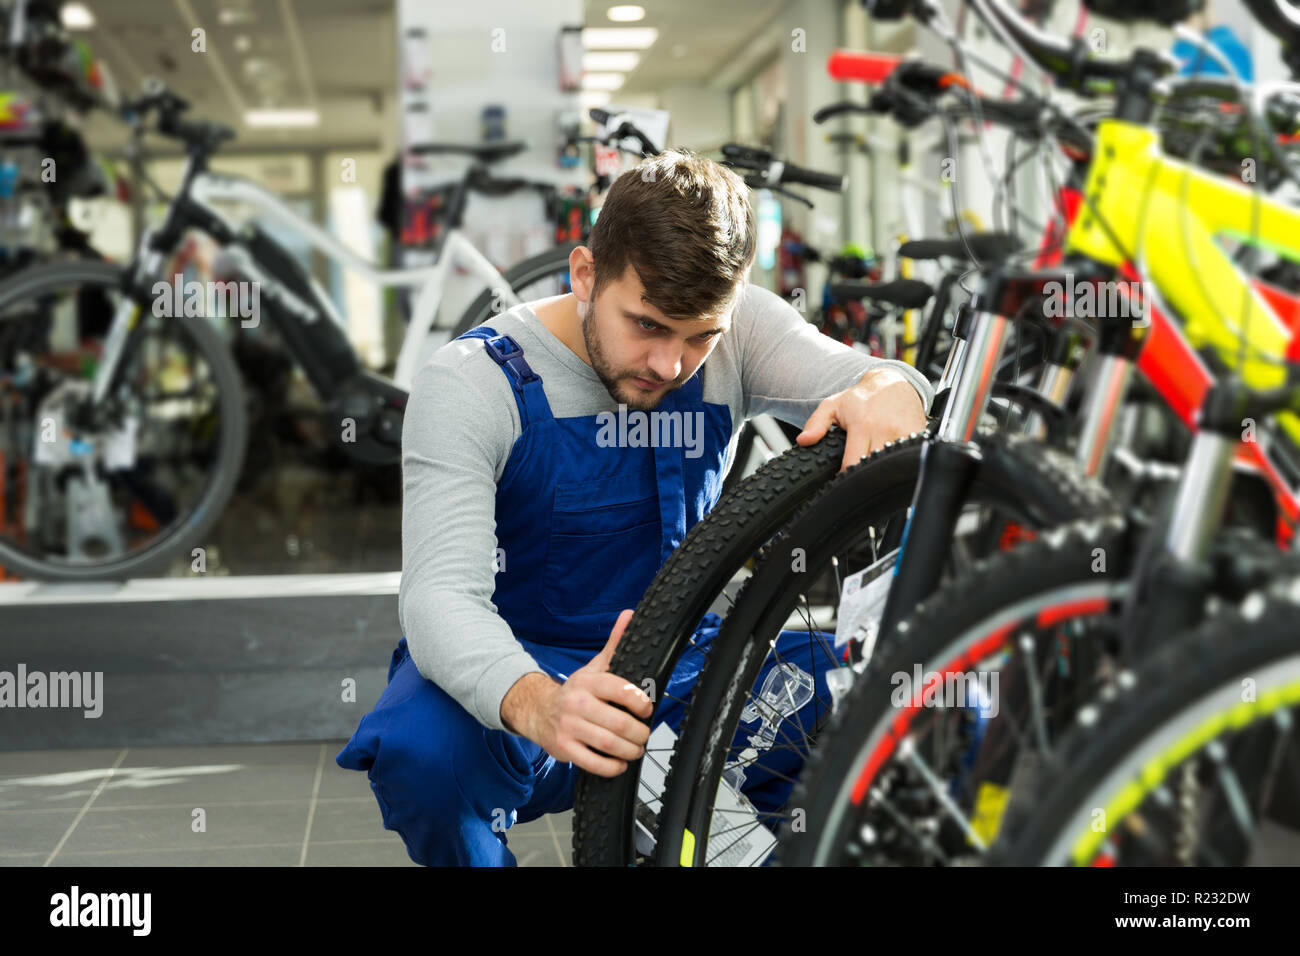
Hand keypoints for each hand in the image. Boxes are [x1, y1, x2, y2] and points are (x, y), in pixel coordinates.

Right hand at [500, 609, 653, 776]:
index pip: (621, 690)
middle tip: (643, 735)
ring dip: (629, 751)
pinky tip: (618, 763)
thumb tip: (629, 615)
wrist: (536, 710)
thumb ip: (614, 644)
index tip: (646, 709)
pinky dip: (611, 766)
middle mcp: (577, 703)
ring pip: (608, 744)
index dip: (640, 702)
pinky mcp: (563, 748)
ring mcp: (569, 727)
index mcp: (589, 682)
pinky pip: (592, 763)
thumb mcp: (594, 667)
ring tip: (635, 749)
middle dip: (639, 733)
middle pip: (618, 723)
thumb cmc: (575, 691)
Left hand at [796, 368, 926, 472]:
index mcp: (862, 425)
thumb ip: (816, 423)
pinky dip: (901, 466)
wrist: (893, 382)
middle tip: (856, 484)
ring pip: (893, 467)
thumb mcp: (833, 406)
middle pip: (874, 469)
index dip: (845, 477)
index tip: (841, 483)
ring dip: (883, 474)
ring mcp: (903, 434)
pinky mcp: (918, 435)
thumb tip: (803, 441)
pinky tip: (891, 466)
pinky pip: (910, 459)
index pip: (852, 464)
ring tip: (873, 476)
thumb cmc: (861, 398)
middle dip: (864, 480)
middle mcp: (884, 430)